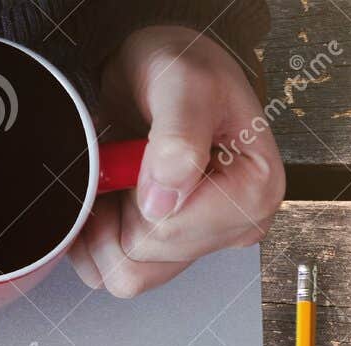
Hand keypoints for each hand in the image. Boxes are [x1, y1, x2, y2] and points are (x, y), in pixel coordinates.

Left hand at [70, 25, 285, 297]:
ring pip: (129, 274)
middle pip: (146, 260)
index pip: (170, 233)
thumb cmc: (184, 66)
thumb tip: (164, 199)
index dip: (136, 198)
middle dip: (119, 213)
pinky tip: (110, 196)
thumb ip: (177, 135)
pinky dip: (98, 239)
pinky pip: (117, 271)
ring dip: (105, 228)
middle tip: (125, 162)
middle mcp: (234, 227)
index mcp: (253, 193)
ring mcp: (202, 242)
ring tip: (118, 178)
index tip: (137, 155)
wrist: (164, 69)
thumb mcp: (182, 82)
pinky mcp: (174, 249)